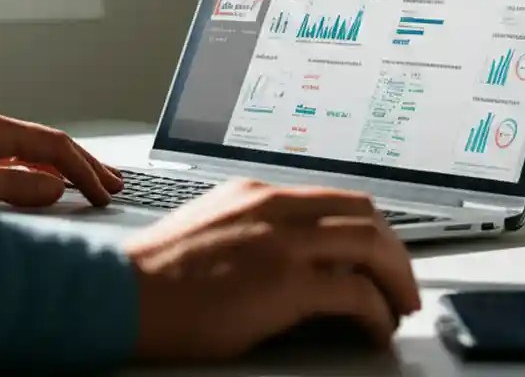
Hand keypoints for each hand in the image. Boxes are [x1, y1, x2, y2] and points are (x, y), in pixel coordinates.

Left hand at [0, 108, 122, 206]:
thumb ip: (13, 188)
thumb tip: (55, 190)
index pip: (54, 146)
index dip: (84, 170)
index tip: (103, 193)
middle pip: (51, 145)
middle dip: (85, 165)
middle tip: (114, 185)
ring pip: (36, 153)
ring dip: (66, 170)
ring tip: (93, 184)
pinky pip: (18, 161)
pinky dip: (42, 173)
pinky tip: (50, 186)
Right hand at [123, 179, 419, 360]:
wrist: (121, 292)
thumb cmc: (155, 274)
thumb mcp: (213, 228)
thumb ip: (256, 230)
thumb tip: (297, 259)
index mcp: (259, 194)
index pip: (338, 198)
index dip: (371, 228)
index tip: (382, 252)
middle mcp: (276, 208)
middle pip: (366, 216)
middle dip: (395, 252)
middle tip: (403, 285)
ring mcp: (283, 242)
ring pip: (371, 246)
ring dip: (396, 280)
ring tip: (400, 307)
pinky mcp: (285, 282)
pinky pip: (356, 293)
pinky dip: (376, 312)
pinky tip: (375, 330)